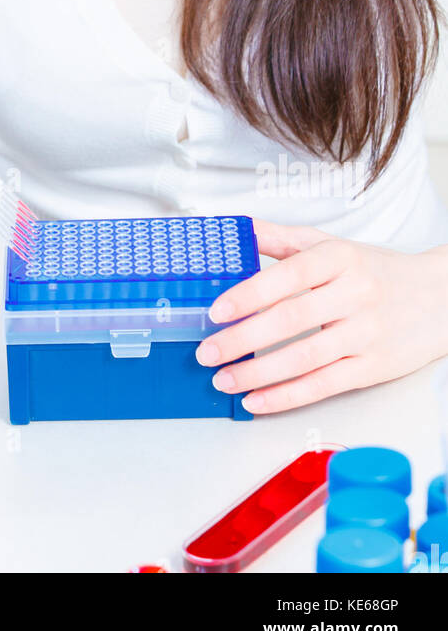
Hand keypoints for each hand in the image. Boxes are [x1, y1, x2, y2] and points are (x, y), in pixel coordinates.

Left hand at [194, 218, 447, 412]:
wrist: (440, 298)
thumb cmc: (376, 270)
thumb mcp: (332, 244)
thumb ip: (281, 239)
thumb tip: (235, 230)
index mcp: (339, 257)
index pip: (289, 274)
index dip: (249, 294)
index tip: (216, 310)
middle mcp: (355, 294)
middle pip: (291, 320)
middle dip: (243, 340)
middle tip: (207, 352)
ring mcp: (367, 333)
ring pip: (305, 358)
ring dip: (258, 373)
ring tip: (223, 379)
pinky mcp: (374, 367)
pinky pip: (324, 385)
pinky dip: (286, 396)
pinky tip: (256, 400)